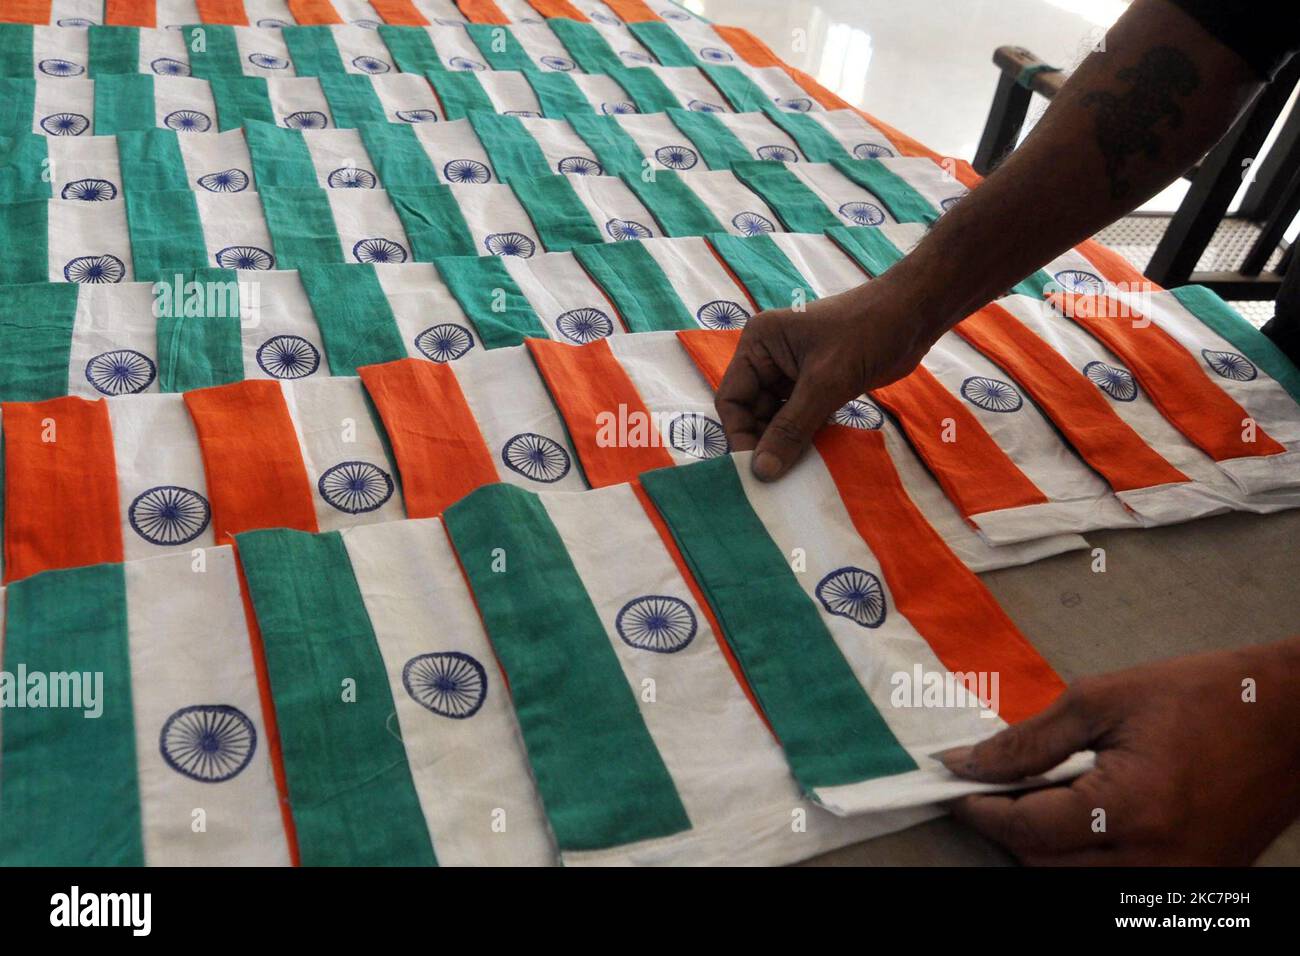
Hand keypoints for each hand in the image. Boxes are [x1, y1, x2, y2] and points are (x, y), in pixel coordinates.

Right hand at [714, 283, 930, 480]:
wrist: (915, 314)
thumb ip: (791, 428)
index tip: (756, 468)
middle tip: (779, 478)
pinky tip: (816, 457)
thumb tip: (761, 472)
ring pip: (777, 419)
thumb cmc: (866, 333)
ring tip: (798, 472)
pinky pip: (801, 418)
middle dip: (765, 442)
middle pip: (753, 412)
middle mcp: (769, 358)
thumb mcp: (825, 382)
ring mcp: (793, 372)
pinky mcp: (818, 384)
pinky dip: (806, 437)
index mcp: (758, 344)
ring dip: (786, 443)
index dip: (740, 434)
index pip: (732, 399)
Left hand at [939, 640, 1299, 864]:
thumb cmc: (1206, 696)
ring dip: (1041, 846)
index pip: (1026, 828)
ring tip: (1034, 798)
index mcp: (1132, 810)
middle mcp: (1156, 862)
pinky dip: (1081, 857)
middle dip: (1006, 827)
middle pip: (1042, 865)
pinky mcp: (1194, 884)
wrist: (1294, 717)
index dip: (979, 807)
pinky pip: (1112, 883)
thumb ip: (1028, 741)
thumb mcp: (1102, 701)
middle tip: (990, 785)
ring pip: (1072, 882)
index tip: (954, 785)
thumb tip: (968, 763)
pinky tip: (1077, 816)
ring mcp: (1178, 882)